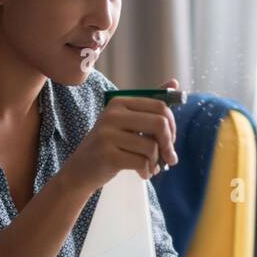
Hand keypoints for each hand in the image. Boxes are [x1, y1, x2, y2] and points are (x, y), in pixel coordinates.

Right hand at [63, 76, 179, 193]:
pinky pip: (141, 162)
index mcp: (119, 102)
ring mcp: (108, 135)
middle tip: (169, 157)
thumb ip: (149, 105)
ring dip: (156, 161)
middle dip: (169, 143)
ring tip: (151, 167)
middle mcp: (112, 115)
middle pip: (159, 124)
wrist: (81, 169)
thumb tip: (174, 83)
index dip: (172, 125)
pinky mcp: (107, 155)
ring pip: (152, 146)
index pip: (159, 105)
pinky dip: (147, 171)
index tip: (171, 140)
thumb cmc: (109, 145)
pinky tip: (142, 173)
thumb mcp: (126, 122)